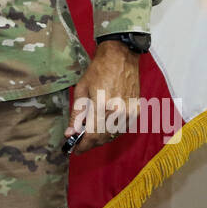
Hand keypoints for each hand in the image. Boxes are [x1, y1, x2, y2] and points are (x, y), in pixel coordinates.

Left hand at [65, 40, 140, 154]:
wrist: (120, 57)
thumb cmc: (98, 70)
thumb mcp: (81, 90)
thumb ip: (77, 114)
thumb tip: (70, 133)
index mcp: (102, 106)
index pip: (92, 136)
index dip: (82, 145)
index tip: (74, 150)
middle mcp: (118, 112)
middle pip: (103, 138)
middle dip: (90, 143)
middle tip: (79, 143)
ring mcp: (129, 112)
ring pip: (113, 135)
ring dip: (100, 139)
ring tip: (90, 134)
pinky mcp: (136, 111)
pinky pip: (122, 129)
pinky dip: (112, 132)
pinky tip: (103, 126)